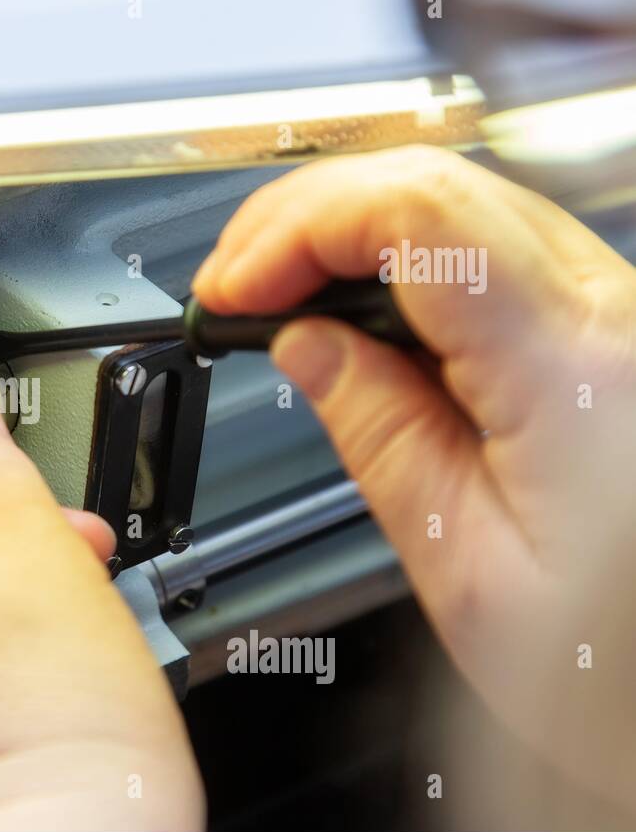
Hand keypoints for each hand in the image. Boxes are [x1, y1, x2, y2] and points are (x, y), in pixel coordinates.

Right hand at [194, 146, 635, 810]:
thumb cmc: (615, 648)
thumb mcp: (465, 566)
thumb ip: (379, 437)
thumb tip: (305, 347)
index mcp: (573, 371)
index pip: (415, 217)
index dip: (298, 230)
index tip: (233, 288)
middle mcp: (611, 314)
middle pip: (433, 183)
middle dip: (305, 218)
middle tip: (233, 282)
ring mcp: (617, 309)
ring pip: (458, 200)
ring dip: (346, 229)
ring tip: (275, 290)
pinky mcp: (607, 324)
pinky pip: (486, 246)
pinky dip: (396, 256)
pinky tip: (349, 304)